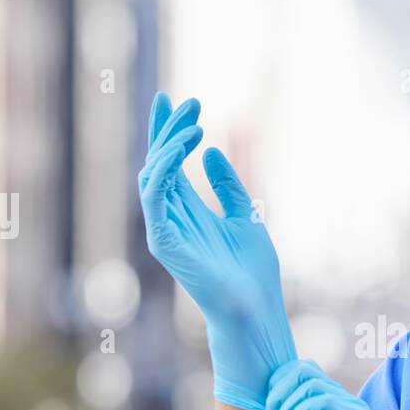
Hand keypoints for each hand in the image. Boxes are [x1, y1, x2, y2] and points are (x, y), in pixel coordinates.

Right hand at [138, 91, 296, 409]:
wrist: (255, 308)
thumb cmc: (253, 271)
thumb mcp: (245, 215)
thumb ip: (227, 185)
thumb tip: (211, 150)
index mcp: (189, 212)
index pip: (172, 164)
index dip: (170, 132)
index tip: (178, 101)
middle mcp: (171, 218)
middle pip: (159, 163)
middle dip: (169, 129)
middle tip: (188, 102)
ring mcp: (163, 229)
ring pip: (154, 175)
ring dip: (170, 144)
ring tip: (193, 123)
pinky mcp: (162, 241)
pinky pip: (154, 196)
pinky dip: (165, 167)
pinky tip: (184, 146)